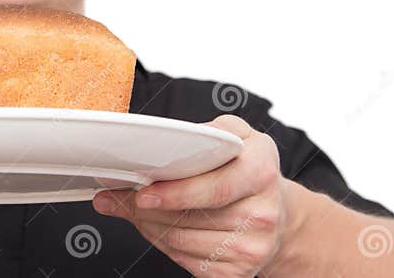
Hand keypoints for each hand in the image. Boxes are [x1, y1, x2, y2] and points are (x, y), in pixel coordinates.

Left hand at [92, 114, 286, 276]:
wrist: (279, 212)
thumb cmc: (248, 167)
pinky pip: (185, 260)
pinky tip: (154, 226)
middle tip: (113, 198)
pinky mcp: (238, 272)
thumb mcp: (237, 135)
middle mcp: (262, 214)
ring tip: (133, 208)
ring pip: (181, 241)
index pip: (213, 189)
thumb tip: (159, 139)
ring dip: (147, 225)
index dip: (173, 193)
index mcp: (261, 172)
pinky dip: (161, 242)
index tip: (142, 192)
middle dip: (144, 209)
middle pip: (189, 218)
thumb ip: (205, 131)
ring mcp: (252, 248)